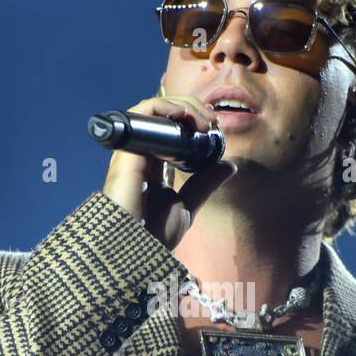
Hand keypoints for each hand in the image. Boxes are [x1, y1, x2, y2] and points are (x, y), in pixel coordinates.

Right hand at [101, 93, 236, 250]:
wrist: (138, 250)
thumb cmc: (154, 233)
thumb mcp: (187, 205)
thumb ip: (204, 184)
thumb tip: (228, 165)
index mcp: (152, 163)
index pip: (169, 127)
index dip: (191, 118)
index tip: (214, 125)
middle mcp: (140, 152)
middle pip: (162, 114)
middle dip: (190, 109)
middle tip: (211, 120)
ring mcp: (132, 150)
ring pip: (152, 109)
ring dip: (181, 106)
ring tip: (202, 119)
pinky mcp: (127, 150)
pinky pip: (140, 114)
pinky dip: (162, 107)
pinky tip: (182, 115)